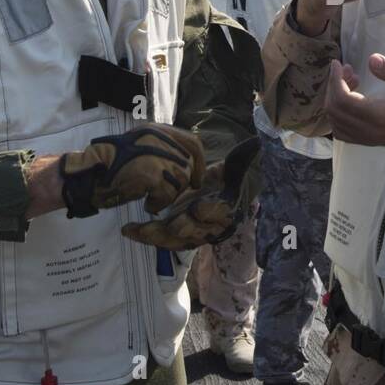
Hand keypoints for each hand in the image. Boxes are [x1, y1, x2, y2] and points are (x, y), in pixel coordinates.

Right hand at [59, 124, 205, 216]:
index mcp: (157, 130)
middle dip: (180, 185)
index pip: (192, 143)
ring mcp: (155, 154)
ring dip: (167, 196)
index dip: (199, 164)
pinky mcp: (150, 173)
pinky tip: (146, 203)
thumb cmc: (112, 165)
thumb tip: (189, 165)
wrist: (89, 175)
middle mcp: (159, 138)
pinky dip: (158, 204)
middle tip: (163, 194)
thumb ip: (163, 150)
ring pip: (180, 182)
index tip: (197, 180)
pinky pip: (167, 195)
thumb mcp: (140, 147)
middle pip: (187, 166)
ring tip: (151, 198)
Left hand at [122, 136, 261, 249]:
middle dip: (178, 229)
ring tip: (134, 230)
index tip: (197, 207)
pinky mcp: (178, 234)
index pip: (219, 214)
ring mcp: (193, 232)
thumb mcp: (234, 164)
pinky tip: (130, 230)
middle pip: (195, 232)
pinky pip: (162, 239)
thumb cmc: (225, 176)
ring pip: (176, 240)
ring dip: (155, 236)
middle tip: (163, 223)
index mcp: (228, 209)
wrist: (217, 190)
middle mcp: (211, 226)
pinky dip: (146, 235)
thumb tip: (254, 144)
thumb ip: (242, 157)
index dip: (209, 212)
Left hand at [324, 54, 384, 146]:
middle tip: (347, 69)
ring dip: (335, 99)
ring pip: (335, 122)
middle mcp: (369, 131)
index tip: (338, 63)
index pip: (343, 100)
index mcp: (379, 116)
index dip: (335, 80)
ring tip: (352, 81)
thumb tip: (371, 59)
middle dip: (334, 87)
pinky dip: (338, 115)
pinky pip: (342, 132)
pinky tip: (351, 99)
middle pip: (334, 110)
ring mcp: (368, 139)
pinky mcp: (369, 141)